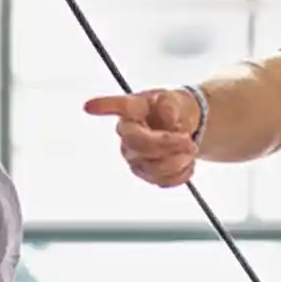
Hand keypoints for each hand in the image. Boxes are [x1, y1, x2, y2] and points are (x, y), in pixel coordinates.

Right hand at [84, 89, 199, 187]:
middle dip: (168, 145)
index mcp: (132, 111)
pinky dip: (181, 174)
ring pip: (153, 168)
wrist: (182, 128)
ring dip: (178, 161)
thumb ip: (171, 104)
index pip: (118, 107)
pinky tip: (187, 162)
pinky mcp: (146, 175)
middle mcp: (127, 136)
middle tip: (188, 139)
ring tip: (191, 149)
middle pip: (141, 145)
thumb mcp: (174, 99)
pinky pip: (162, 182)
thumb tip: (170, 119)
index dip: (104, 106)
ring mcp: (134, 158)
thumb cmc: (171, 109)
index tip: (88, 106)